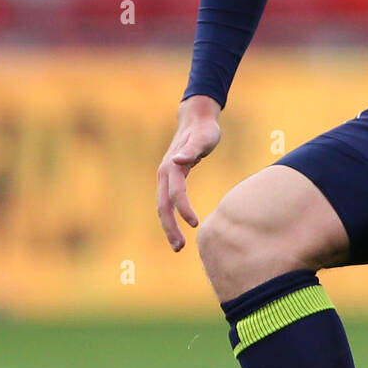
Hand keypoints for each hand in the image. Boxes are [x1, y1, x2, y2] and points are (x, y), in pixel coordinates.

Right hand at [156, 95, 221, 250]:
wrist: (197, 119)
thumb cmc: (204, 130)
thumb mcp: (202, 138)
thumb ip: (191, 149)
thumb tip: (178, 161)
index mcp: (171, 167)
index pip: (175, 194)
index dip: (184, 209)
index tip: (195, 224)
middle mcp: (165, 174)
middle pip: (163, 205)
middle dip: (170, 227)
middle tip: (180, 248)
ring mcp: (166, 177)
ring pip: (163, 206)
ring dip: (169, 226)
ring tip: (178, 246)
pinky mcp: (172, 179)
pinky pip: (168, 202)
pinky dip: (172, 216)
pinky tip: (179, 228)